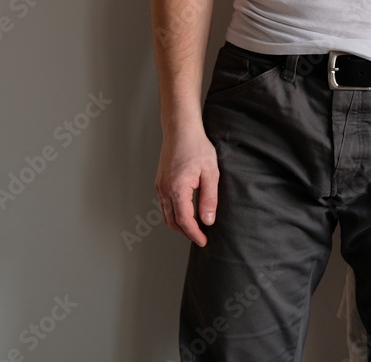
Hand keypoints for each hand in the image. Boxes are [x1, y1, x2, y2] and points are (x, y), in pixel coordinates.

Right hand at [154, 126, 218, 245]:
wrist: (181, 130)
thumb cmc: (197, 147)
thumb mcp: (210, 172)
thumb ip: (209, 198)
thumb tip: (208, 220)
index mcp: (177, 189)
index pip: (184, 220)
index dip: (194, 233)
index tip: (204, 241)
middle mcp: (164, 189)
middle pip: (172, 221)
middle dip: (186, 233)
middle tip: (200, 238)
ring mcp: (160, 186)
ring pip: (166, 214)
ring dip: (178, 225)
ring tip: (194, 229)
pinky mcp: (160, 182)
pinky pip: (164, 205)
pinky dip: (173, 214)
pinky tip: (184, 213)